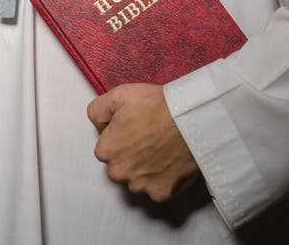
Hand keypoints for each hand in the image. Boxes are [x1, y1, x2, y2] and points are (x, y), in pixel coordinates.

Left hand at [87, 83, 199, 201]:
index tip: (132, 127)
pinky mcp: (161, 193)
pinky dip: (161, 178)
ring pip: (137, 179)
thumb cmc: (158, 106)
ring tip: (160, 148)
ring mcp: (141, 185)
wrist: (190, 119)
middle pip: (120, 165)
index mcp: (107, 149)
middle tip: (147, 137)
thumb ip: (97, 110)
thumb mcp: (119, 95)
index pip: (106, 146)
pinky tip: (168, 160)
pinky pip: (156, 188)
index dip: (119, 135)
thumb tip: (99, 124)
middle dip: (129, 154)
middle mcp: (120, 172)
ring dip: (144, 168)